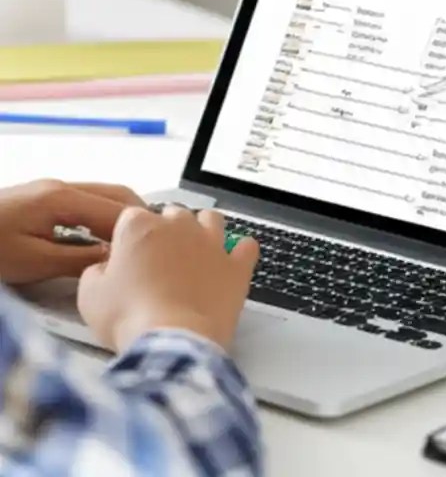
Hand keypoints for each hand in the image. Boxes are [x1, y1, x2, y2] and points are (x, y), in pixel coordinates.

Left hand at [0, 179, 142, 284]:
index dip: (138, 234)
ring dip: (123, 218)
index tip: (152, 258)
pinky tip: (103, 239)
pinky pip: (88, 201)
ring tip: (131, 247)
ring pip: (105, 196)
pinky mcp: (44, 196)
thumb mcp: (34, 262)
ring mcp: (53, 188)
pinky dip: (105, 217)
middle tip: (151, 250)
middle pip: (118, 194)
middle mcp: (64, 186)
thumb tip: (117, 260)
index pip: (117, 212)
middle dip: (140, 220)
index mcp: (63, 198)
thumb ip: (79, 259)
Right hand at [78, 205, 258, 351]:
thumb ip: (97, 271)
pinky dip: (239, 251)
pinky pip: (246, 246)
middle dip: (165, 231)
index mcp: (139, 227)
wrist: (173, 340)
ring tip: (194, 253)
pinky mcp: (237, 266)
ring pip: (211, 219)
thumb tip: (105, 267)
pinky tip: (232, 262)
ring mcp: (212, 243)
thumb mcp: (90, 294)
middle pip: (172, 215)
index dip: (128, 237)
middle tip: (158, 259)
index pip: (131, 217)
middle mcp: (179, 226)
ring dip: (202, 230)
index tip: (126, 255)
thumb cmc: (129, 317)